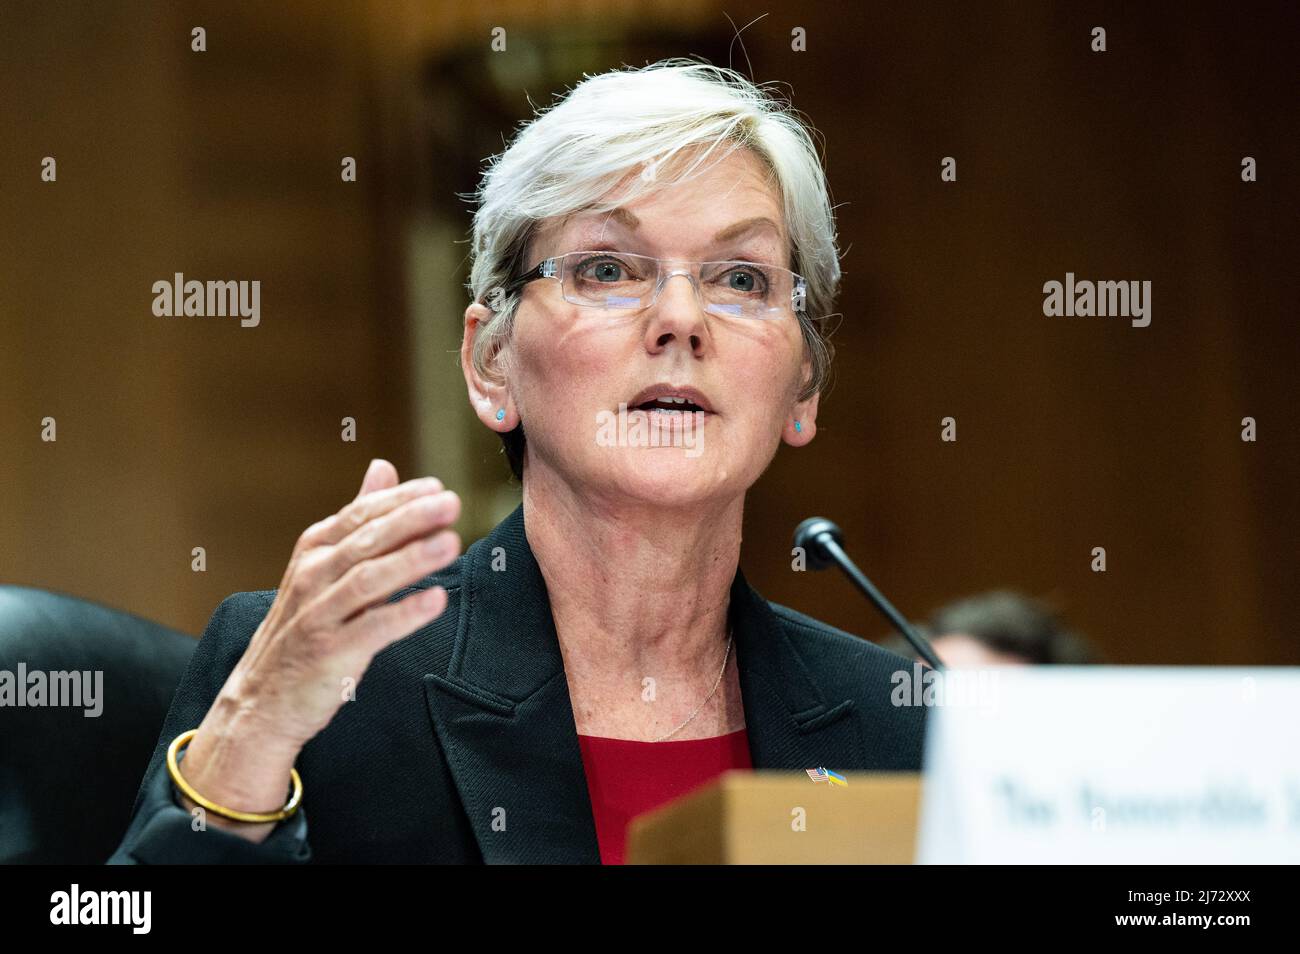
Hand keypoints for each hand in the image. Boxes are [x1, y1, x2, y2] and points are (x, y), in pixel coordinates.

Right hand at [178, 459, 459, 836]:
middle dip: (411, 519)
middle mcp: (312, 577)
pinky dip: (404, 613)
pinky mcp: (330, 655)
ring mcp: (318, 616)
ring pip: (368, 579)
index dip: (400, 500)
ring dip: (411, 559)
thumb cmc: (306, 627)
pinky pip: (372, 629)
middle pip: (367, 541)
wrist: (263, 700)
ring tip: (451, 543)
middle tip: (450, 503)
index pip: (361, 515)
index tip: (437, 488)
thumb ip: (359, 518)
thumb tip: (384, 468)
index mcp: (314, 551)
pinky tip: (436, 600)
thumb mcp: (325, 565)